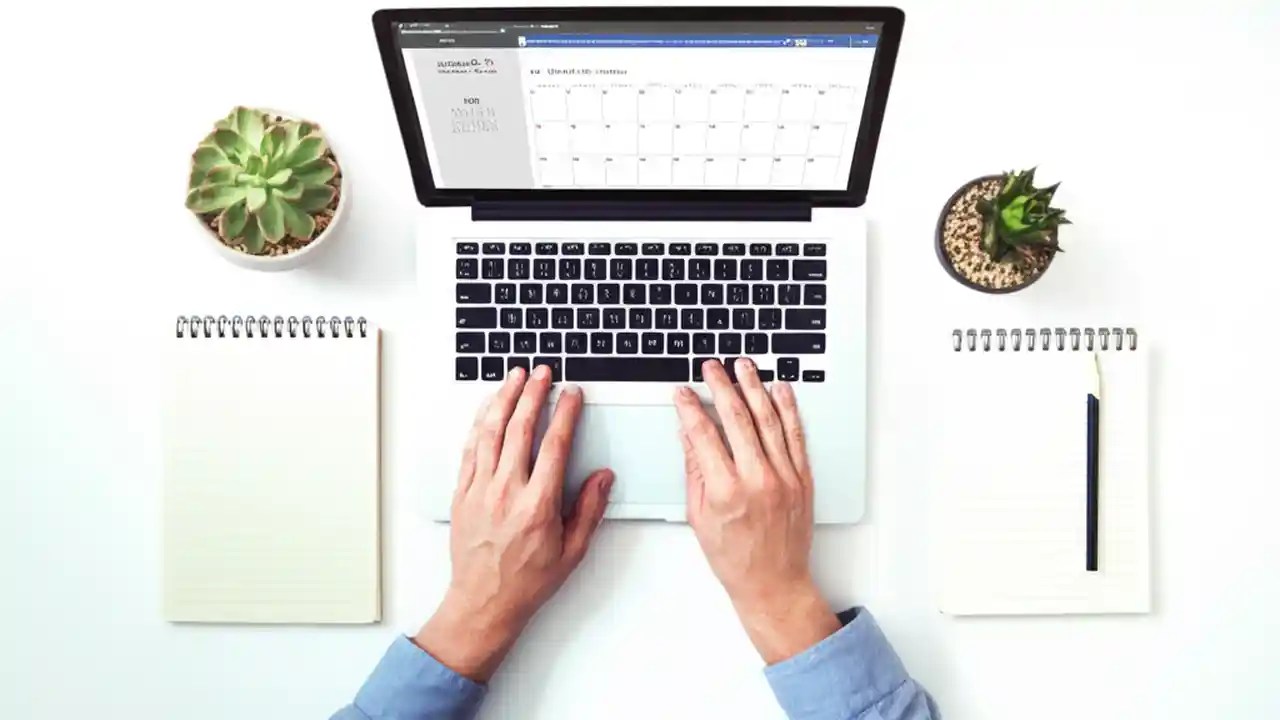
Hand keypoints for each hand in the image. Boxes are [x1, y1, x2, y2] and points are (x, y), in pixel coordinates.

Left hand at [414, 366, 613, 680]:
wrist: (483, 603)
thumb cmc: (526, 582)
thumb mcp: (572, 551)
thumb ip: (589, 509)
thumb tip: (602, 477)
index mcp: (537, 505)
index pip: (555, 445)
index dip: (566, 414)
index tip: (572, 395)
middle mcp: (506, 492)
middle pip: (520, 429)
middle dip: (533, 394)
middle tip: (542, 373)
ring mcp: (480, 490)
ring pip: (490, 432)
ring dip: (503, 400)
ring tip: (513, 378)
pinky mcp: (462, 494)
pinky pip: (469, 449)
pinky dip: (479, 424)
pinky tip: (487, 409)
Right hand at [674, 358, 839, 663]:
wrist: (774, 583)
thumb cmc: (734, 558)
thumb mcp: (698, 516)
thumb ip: (694, 470)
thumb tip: (688, 433)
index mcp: (725, 490)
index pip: (703, 434)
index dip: (691, 408)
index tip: (683, 392)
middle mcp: (757, 479)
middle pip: (737, 418)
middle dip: (721, 386)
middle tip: (712, 367)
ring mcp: (784, 477)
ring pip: (768, 419)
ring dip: (754, 387)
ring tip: (744, 366)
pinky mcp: (802, 479)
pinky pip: (795, 435)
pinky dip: (788, 409)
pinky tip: (780, 390)